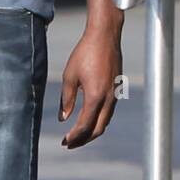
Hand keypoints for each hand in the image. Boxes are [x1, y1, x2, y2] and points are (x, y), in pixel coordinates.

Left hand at [59, 20, 122, 148]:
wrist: (105, 36)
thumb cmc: (85, 53)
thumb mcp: (70, 76)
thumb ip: (67, 99)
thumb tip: (63, 117)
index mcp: (95, 96)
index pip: (85, 125)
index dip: (74, 137)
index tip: (64, 141)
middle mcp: (108, 98)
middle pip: (98, 129)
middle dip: (84, 139)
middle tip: (70, 144)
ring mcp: (115, 94)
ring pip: (105, 121)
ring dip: (92, 131)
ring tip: (78, 135)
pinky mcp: (116, 88)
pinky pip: (109, 111)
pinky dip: (99, 120)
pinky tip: (89, 118)